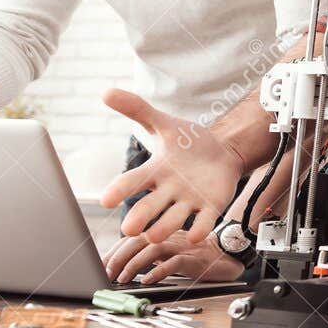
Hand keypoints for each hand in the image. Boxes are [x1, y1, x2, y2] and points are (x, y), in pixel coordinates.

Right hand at [97, 88, 244, 243]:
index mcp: (154, 172)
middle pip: (149, 208)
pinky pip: (204, 220)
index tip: (105, 199)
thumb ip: (138, 110)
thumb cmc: (187, 142)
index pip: (132, 181)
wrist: (222, 150)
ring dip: (164, 227)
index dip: (119, 190)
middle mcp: (167, 191)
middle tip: (130, 228)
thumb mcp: (164, 124)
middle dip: (140, 218)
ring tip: (154, 235)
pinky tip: (195, 234)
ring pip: (173, 219)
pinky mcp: (211, 206)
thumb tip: (106, 92)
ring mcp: (189, 201)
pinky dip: (199, 228)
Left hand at [102, 231, 243, 285]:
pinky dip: (157, 272)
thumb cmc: (195, 255)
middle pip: (136, 241)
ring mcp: (180, 246)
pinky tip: (147, 281)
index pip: (129, 239)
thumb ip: (148, 258)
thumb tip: (121, 270)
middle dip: (117, 258)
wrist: (227, 254)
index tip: (99, 267)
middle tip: (105, 274)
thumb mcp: (167, 254)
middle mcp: (168, 236)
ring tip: (121, 279)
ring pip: (151, 250)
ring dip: (132, 265)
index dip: (112, 252)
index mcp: (160, 234)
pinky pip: (172, 263)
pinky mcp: (193, 257)